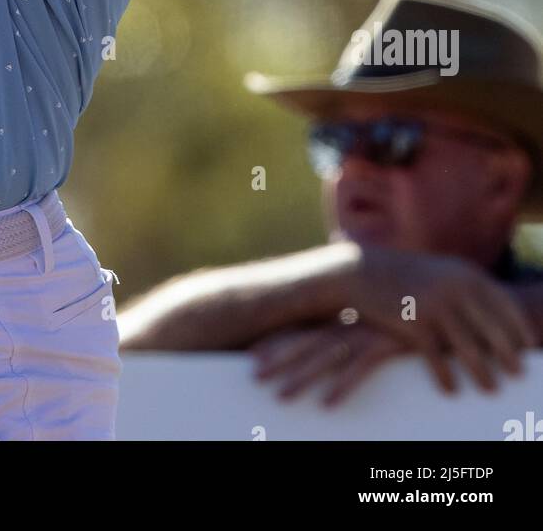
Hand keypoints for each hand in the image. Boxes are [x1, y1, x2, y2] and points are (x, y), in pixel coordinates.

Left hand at [251, 320, 407, 405]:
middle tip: (254, 377)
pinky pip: (360, 368)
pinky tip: (327, 404)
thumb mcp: (376, 312)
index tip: (251, 355)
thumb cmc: (410, 308)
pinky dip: (343, 385)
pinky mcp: (389, 342)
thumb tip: (335, 330)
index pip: (302, 327)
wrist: (446, 295)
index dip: (277, 341)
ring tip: (281, 398)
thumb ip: (353, 320)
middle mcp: (350, 319)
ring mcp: (367, 330)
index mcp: (343, 312)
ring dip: (302, 378)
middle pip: (306, 341)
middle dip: (278, 359)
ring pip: (327, 357)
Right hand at [349, 246, 535, 392]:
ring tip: (490, 388)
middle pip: (492, 329)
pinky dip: (445, 376)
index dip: (518, 327)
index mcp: (465, 274)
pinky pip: (436, 357)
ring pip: (468, 348)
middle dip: (508, 354)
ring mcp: (434, 305)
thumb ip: (466, 287)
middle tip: (518, 373)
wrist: (363, 271)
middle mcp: (454, 288)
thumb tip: (495, 315)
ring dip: (482, 372)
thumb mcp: (440, 272)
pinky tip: (451, 389)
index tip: (527, 346)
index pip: (504, 303)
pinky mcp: (414, 323)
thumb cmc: (405, 276)